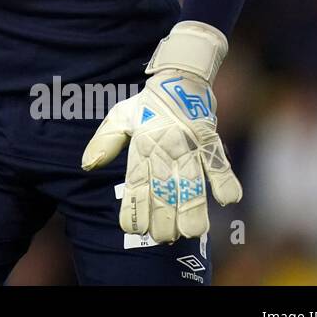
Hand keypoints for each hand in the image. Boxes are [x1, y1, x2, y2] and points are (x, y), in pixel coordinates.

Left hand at [81, 21, 241, 242]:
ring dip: (192, 207)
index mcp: (143, 146)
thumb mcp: (120, 118)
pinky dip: (226, 179)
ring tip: (191, 231)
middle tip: (162, 238)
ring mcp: (190, 146)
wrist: (179, 79)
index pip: (137, 182)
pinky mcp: (210, 141)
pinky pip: (220, 162)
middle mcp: (166, 149)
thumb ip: (105, 142)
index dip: (135, 206)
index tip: (133, 228)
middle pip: (165, 188)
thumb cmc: (147, 106)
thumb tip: (86, 165)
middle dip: (164, 215)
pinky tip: (229, 201)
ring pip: (192, 181)